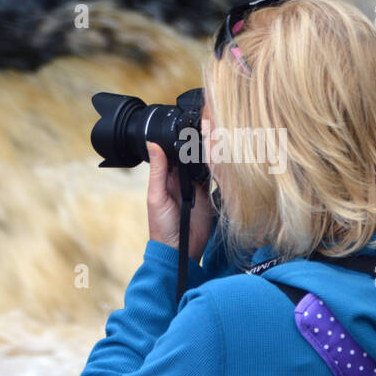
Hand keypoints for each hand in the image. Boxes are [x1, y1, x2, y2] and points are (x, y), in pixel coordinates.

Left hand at [146, 142, 213, 261]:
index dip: (179, 141)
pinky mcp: (209, 196)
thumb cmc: (161, 226)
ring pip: (204, 166)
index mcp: (166, 177)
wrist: (179, 250)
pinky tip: (224, 161)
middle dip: (197, 146)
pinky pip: (215, 180)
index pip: (173, 153)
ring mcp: (196, 188)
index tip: (187, 126)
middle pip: (191, 157)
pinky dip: (219, 171)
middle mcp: (182, 180)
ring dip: (209, 157)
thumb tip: (152, 143)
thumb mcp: (157, 196)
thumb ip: (158, 171)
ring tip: (218, 142)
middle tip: (208, 130)